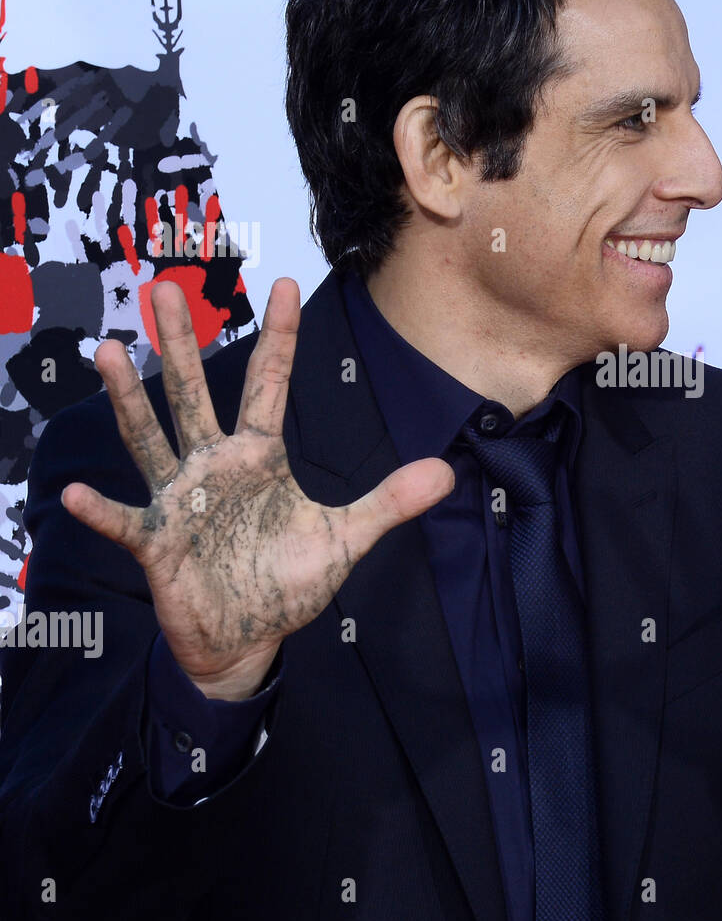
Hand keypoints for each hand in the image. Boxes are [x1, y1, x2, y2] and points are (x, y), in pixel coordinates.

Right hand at [61, 278, 454, 699]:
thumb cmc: (287, 581)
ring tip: (109, 351)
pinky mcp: (156, 543)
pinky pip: (124, 522)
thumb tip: (447, 473)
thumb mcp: (345, 537)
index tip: (284, 283)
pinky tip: (76, 493)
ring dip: (130, 399)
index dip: (279, 337)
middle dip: (182, 343)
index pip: (270, 384)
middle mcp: (214, 466)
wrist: (246, 637)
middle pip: (195, 394)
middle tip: (166, 287)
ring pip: (150, 439)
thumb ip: (390, 502)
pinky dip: (102, 510)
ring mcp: (180, 500)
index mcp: (259, 457)